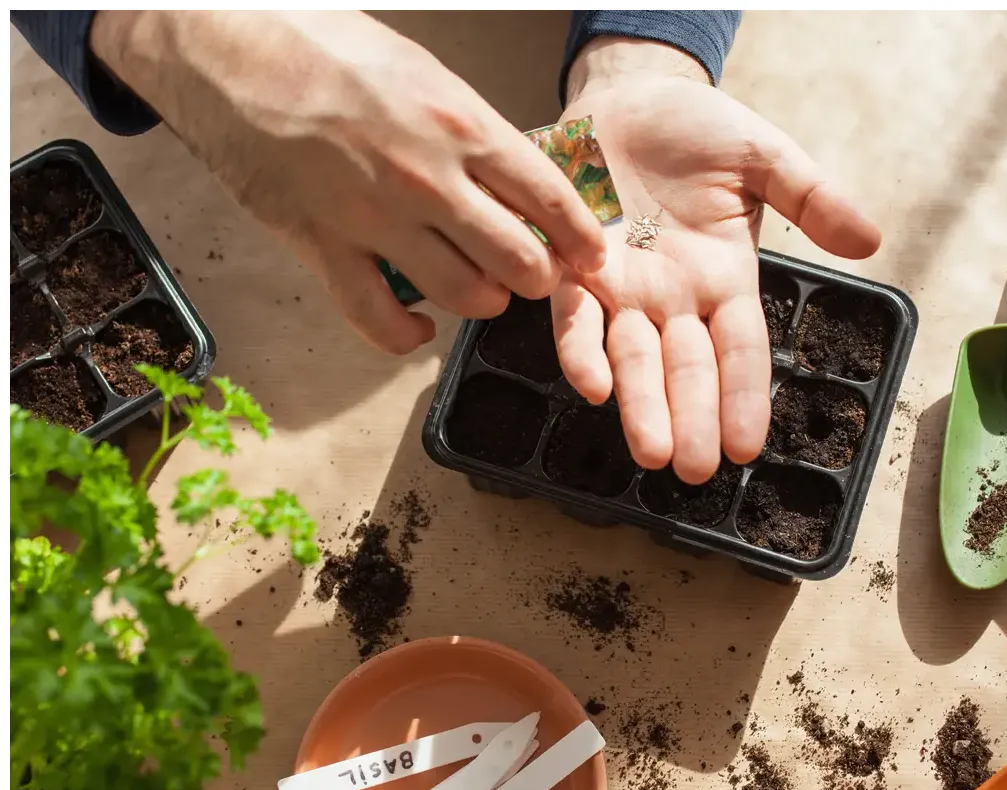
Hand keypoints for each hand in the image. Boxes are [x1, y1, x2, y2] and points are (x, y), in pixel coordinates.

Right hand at [90, 11, 605, 353]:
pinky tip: (420, 326)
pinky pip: (381, 322)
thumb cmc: (327, 52)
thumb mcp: (425, 75)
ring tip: (480, 288)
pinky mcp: (324, 249)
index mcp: (461, 125)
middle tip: (533, 273)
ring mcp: (376, 220)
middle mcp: (428, 180)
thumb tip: (517, 180)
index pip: (551, 200)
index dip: (581, 239)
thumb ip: (474, 134)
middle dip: (537, 277)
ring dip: (483, 301)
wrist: (229, 50)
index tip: (590, 256)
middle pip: (520, 262)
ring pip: (464, 296)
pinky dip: (408, 335)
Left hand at [555, 38, 880, 483]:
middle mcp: (674, 298)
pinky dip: (581, 348)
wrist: (630, 94)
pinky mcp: (574, 266)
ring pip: (633, 357)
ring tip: (652, 451)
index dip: (743, 398)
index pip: (740, 352)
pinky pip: (575, 316)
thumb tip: (871, 240)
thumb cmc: (699, 129)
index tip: (747, 448)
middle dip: (690, 419)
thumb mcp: (765, 158)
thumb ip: (813, 197)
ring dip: (640, 405)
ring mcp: (624, 288)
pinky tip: (591, 383)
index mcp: (725, 280)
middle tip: (695, 471)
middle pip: (687, 369)